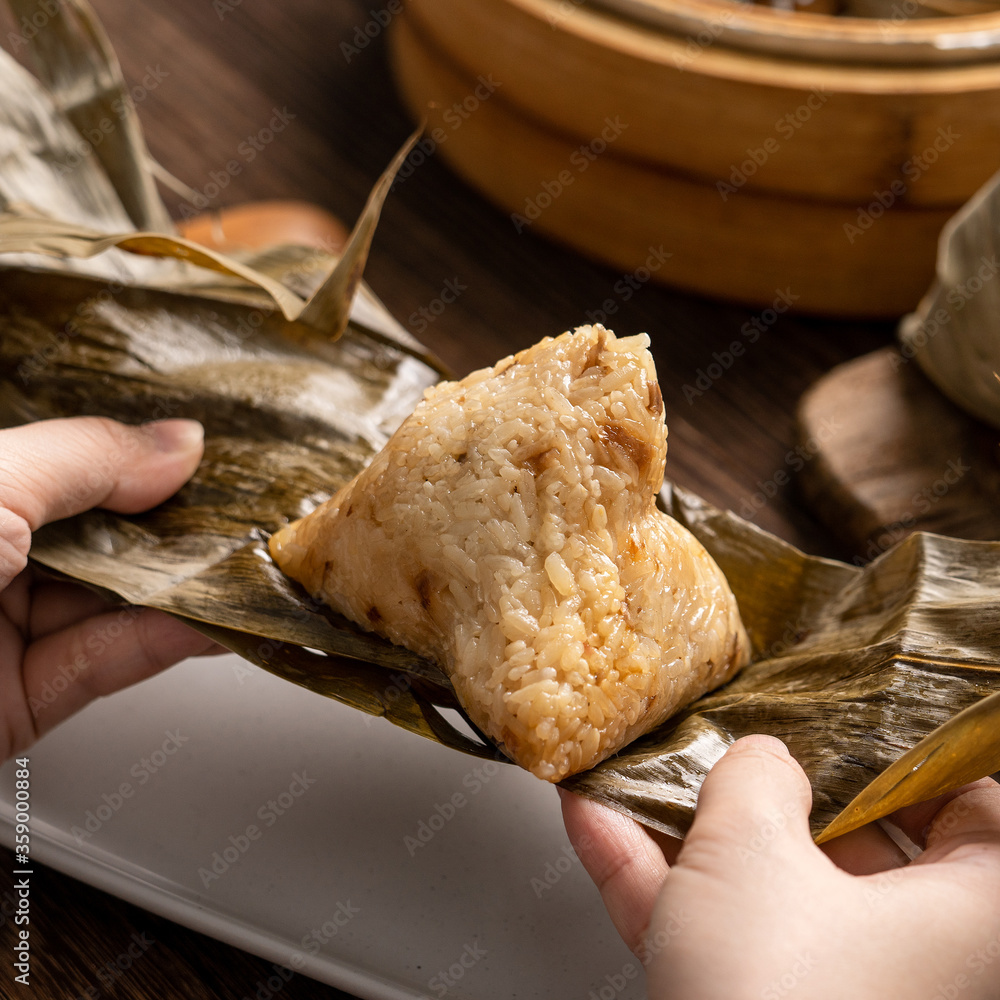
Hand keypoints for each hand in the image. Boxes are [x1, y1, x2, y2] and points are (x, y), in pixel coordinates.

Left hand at [0, 417, 222, 761]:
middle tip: (243, 505)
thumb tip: (176, 441)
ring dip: (182, 586)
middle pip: (94, 532)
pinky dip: (167, 642)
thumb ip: (85, 459)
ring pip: (110, 600)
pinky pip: (106, 662)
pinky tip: (216, 619)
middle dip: (171, 521)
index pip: (61, 460)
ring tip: (249, 561)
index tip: (203, 447)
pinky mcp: (17, 703)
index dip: (132, 451)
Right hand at [562, 735, 999, 999]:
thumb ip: (757, 779)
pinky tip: (598, 823)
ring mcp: (834, 995)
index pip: (974, 810)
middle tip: (731, 740)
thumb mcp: (757, 851)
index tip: (852, 720)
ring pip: (766, 891)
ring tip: (637, 771)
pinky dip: (659, 883)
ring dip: (688, 831)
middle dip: (768, 789)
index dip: (912, 757)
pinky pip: (716, 933)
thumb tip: (758, 761)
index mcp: (970, 917)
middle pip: (850, 845)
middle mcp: (918, 962)